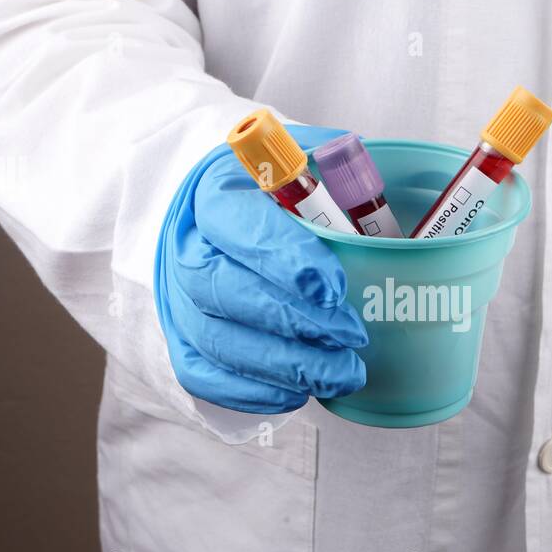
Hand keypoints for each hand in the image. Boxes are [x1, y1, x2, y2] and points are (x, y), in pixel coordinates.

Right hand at [155, 125, 367, 413]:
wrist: (230, 213)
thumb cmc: (280, 190)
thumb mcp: (308, 159)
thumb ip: (338, 171)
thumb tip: (373, 202)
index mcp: (215, 191)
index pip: (235, 223)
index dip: (284, 258)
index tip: (334, 287)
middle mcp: (185, 245)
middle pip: (222, 288)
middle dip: (293, 320)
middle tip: (352, 336)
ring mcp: (178, 298)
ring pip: (216, 340)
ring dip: (284, 365)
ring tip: (342, 374)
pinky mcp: (182, 340)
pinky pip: (205, 377)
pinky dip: (252, 392)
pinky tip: (298, 392)